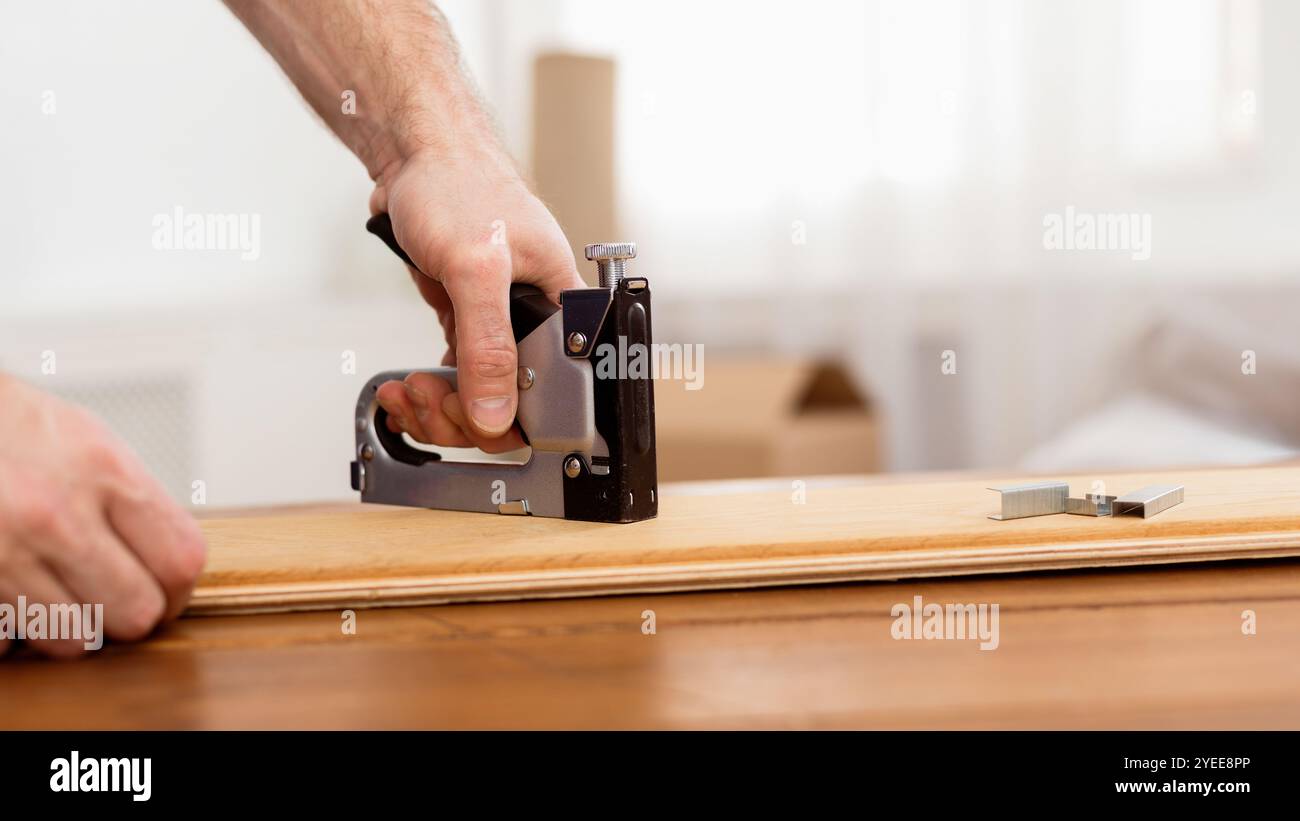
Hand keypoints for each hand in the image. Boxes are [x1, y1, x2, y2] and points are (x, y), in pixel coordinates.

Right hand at [0, 375, 206, 657]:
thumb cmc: (16, 429)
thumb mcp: (91, 443)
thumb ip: (134, 504)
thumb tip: (171, 570)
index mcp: (106, 473)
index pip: (180, 562)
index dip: (179, 590)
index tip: (168, 593)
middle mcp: (57, 514)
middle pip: (135, 612)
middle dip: (128, 614)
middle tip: (111, 597)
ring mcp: (5, 552)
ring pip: (73, 639)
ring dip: (69, 626)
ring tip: (55, 588)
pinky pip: (9, 642)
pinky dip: (14, 630)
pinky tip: (12, 593)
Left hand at [369, 147, 584, 452]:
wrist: (415, 155)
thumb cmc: (459, 185)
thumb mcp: (477, 268)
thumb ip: (488, 344)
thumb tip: (496, 412)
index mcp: (564, 304)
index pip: (560, 388)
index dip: (518, 415)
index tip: (475, 416)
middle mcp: (539, 318)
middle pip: (517, 402)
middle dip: (467, 415)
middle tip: (430, 401)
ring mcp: (500, 322)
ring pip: (483, 395)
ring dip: (441, 407)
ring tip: (409, 394)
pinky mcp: (468, 318)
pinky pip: (457, 374)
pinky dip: (431, 389)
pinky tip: (406, 389)